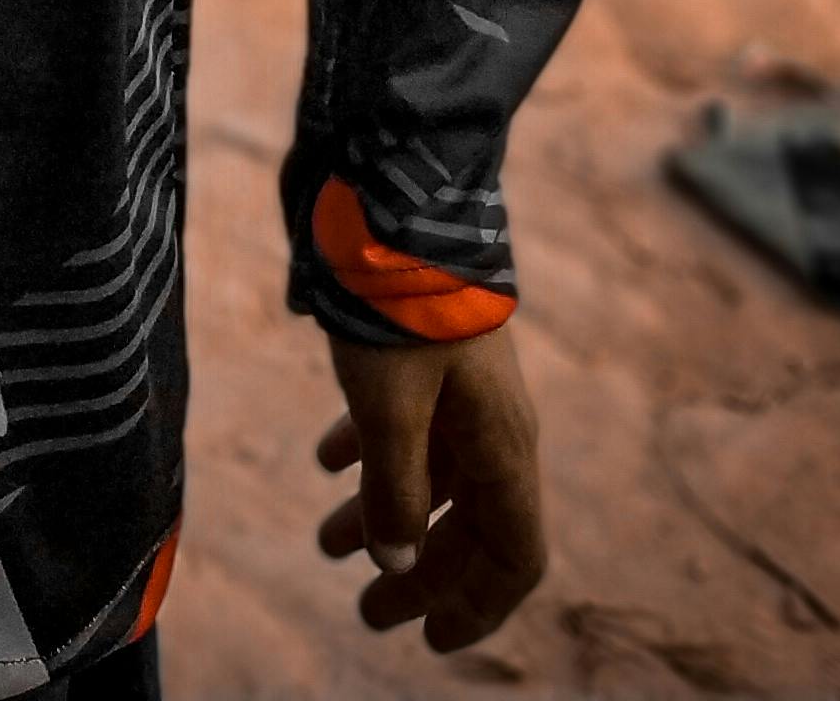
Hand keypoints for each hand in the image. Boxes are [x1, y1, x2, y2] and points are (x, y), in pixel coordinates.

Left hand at [314, 325, 545, 651]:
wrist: (396, 197)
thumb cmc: (398, 308)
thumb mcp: (389, 410)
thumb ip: (394, 493)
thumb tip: (396, 565)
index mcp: (502, 447)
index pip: (514, 555)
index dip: (478, 607)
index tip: (431, 642)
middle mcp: (494, 423)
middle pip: (469, 525)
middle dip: (419, 574)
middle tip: (363, 610)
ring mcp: (464, 386)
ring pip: (433, 473)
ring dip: (385, 514)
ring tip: (325, 544)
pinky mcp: (430, 352)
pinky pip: (410, 423)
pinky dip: (369, 451)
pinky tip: (325, 460)